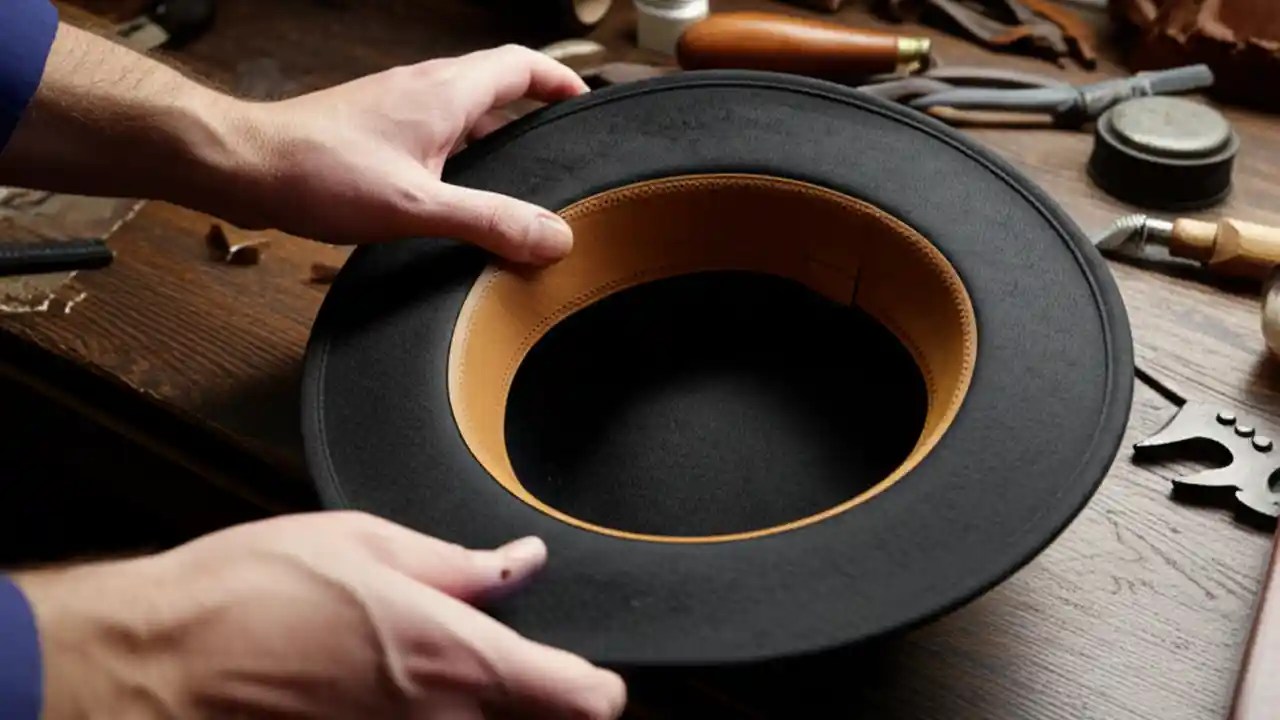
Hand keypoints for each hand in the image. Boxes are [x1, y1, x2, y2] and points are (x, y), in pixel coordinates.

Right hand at [14, 511, 625, 718]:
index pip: (581, 701)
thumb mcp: (367, 542)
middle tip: (488, 655)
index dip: (595, 687)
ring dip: (467, 707)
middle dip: (528, 697)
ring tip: (413, 663)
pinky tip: (371, 688)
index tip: (590, 675)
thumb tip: (520, 561)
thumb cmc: (251, 593)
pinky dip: (417, 718)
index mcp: (456, 658)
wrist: (159, 661)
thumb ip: (460, 563)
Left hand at [205, 45, 589, 262]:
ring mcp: (398, 105)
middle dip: (537, 108)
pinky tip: (458, 192)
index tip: (588, 104)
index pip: (523, 65)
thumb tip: (554, 237)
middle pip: (498, 83)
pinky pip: (436, 129)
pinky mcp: (376, 128)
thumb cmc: (321, 173)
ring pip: (466, 109)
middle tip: (562, 145)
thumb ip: (490, 220)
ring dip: (498, 133)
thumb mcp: (419, 205)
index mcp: (446, 92)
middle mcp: (425, 88)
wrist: (246, 166)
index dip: (561, 80)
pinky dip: (462, 151)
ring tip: (520, 175)